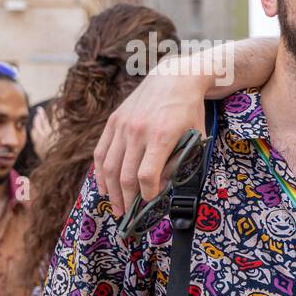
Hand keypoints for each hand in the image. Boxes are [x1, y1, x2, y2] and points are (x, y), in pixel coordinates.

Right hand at [93, 52, 212, 217]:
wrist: (174, 78)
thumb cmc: (190, 111)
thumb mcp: (195, 137)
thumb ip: (181, 161)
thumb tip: (163, 186)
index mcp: (162, 136)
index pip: (147, 175)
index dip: (147, 194)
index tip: (151, 203)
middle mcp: (138, 131)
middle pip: (125, 175)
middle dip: (127, 199)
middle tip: (128, 216)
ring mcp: (122, 126)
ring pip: (109, 166)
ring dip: (111, 191)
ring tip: (116, 207)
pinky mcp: (113, 121)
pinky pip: (101, 152)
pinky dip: (100, 172)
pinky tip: (104, 186)